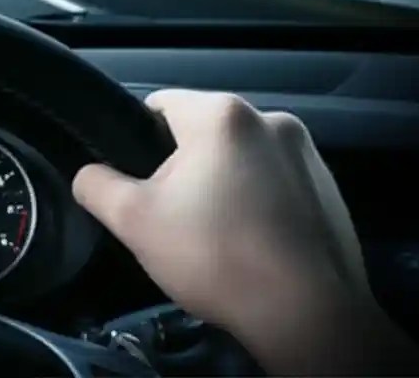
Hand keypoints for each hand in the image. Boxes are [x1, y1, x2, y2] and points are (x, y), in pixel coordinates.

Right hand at [73, 89, 418, 374]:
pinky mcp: (330, 189)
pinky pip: (276, 184)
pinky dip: (259, 205)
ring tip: (216, 237)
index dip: (138, 144)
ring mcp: (308, 154)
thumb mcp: (133, 221)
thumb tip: (88, 174)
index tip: (140, 186)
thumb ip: (97, 185)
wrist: (305, 314)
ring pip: (241, 160)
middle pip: (203, 135)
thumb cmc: (216, 257)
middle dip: (184, 169)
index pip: (159, 105)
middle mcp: (271, 119)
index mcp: (221, 114)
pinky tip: (252, 245)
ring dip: (224, 186)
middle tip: (174, 218)